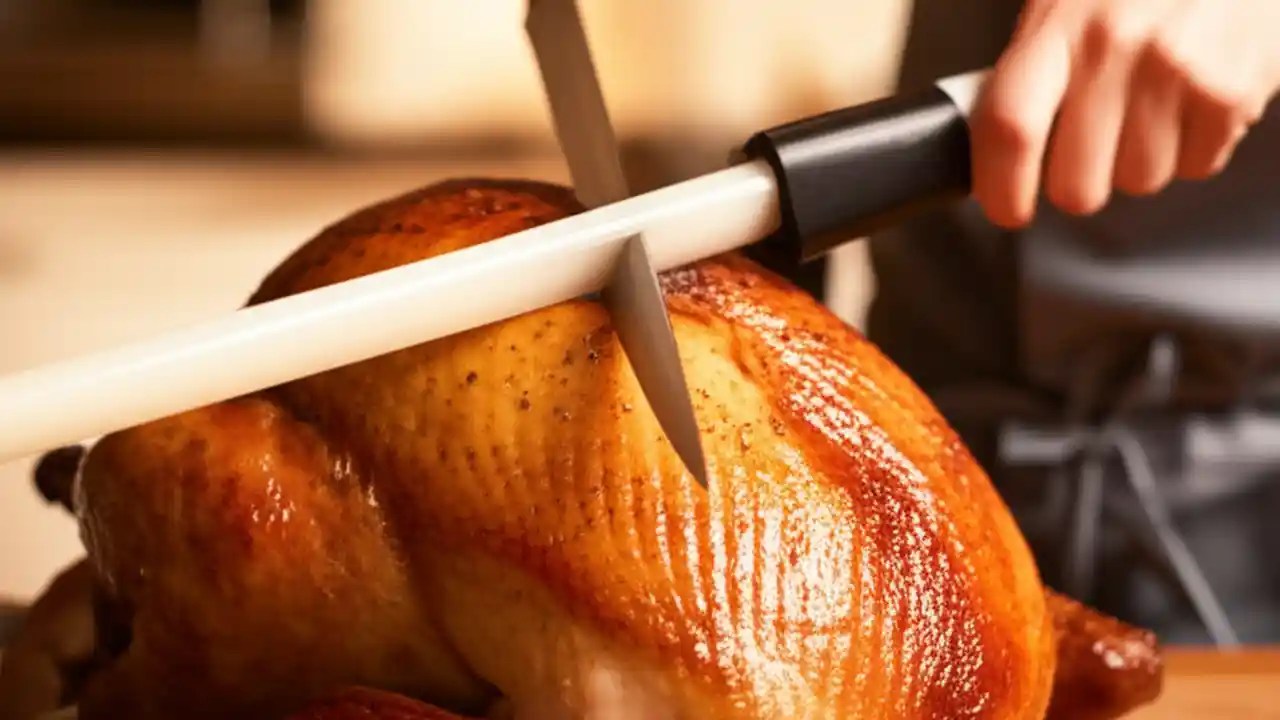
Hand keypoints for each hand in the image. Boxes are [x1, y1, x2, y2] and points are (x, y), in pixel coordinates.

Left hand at [970, 0, 1279, 227]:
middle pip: (1077, 185)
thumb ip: (1034, 69)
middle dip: (1079, 183)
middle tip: (1089, 149)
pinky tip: (1189, 101)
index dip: (1001, 188)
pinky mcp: (1227, 96)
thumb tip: (998, 141)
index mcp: (1059, 26)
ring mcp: (1175, 73)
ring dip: (1140, 160)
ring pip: (1138, 182)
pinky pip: (1194, 167)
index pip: (1010, 128)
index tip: (1007, 207)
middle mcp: (1114, 48)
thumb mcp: (1070, 3)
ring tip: (1152, 106)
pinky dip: (1192, 147)